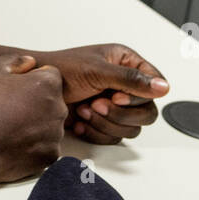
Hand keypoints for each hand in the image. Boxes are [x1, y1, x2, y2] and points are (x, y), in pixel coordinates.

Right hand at [0, 53, 66, 183]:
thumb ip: (14, 61)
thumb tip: (30, 63)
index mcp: (47, 84)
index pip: (49, 75)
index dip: (31, 79)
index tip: (15, 88)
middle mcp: (59, 109)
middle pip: (52, 100)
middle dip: (36, 102)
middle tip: (9, 109)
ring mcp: (55, 135)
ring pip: (49, 125)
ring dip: (35, 124)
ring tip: (8, 128)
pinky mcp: (49, 157)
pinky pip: (45, 147)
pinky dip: (33, 146)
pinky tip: (13, 144)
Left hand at [32, 44, 169, 144]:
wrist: (35, 89)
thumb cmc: (61, 69)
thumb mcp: (97, 71)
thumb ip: (131, 80)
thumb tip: (163, 87)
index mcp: (126, 62)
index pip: (154, 85)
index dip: (139, 97)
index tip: (116, 97)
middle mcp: (124, 83)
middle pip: (146, 113)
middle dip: (119, 114)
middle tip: (96, 104)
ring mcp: (114, 104)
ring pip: (131, 128)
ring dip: (104, 123)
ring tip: (84, 109)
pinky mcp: (103, 121)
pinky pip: (113, 137)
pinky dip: (95, 132)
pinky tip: (79, 120)